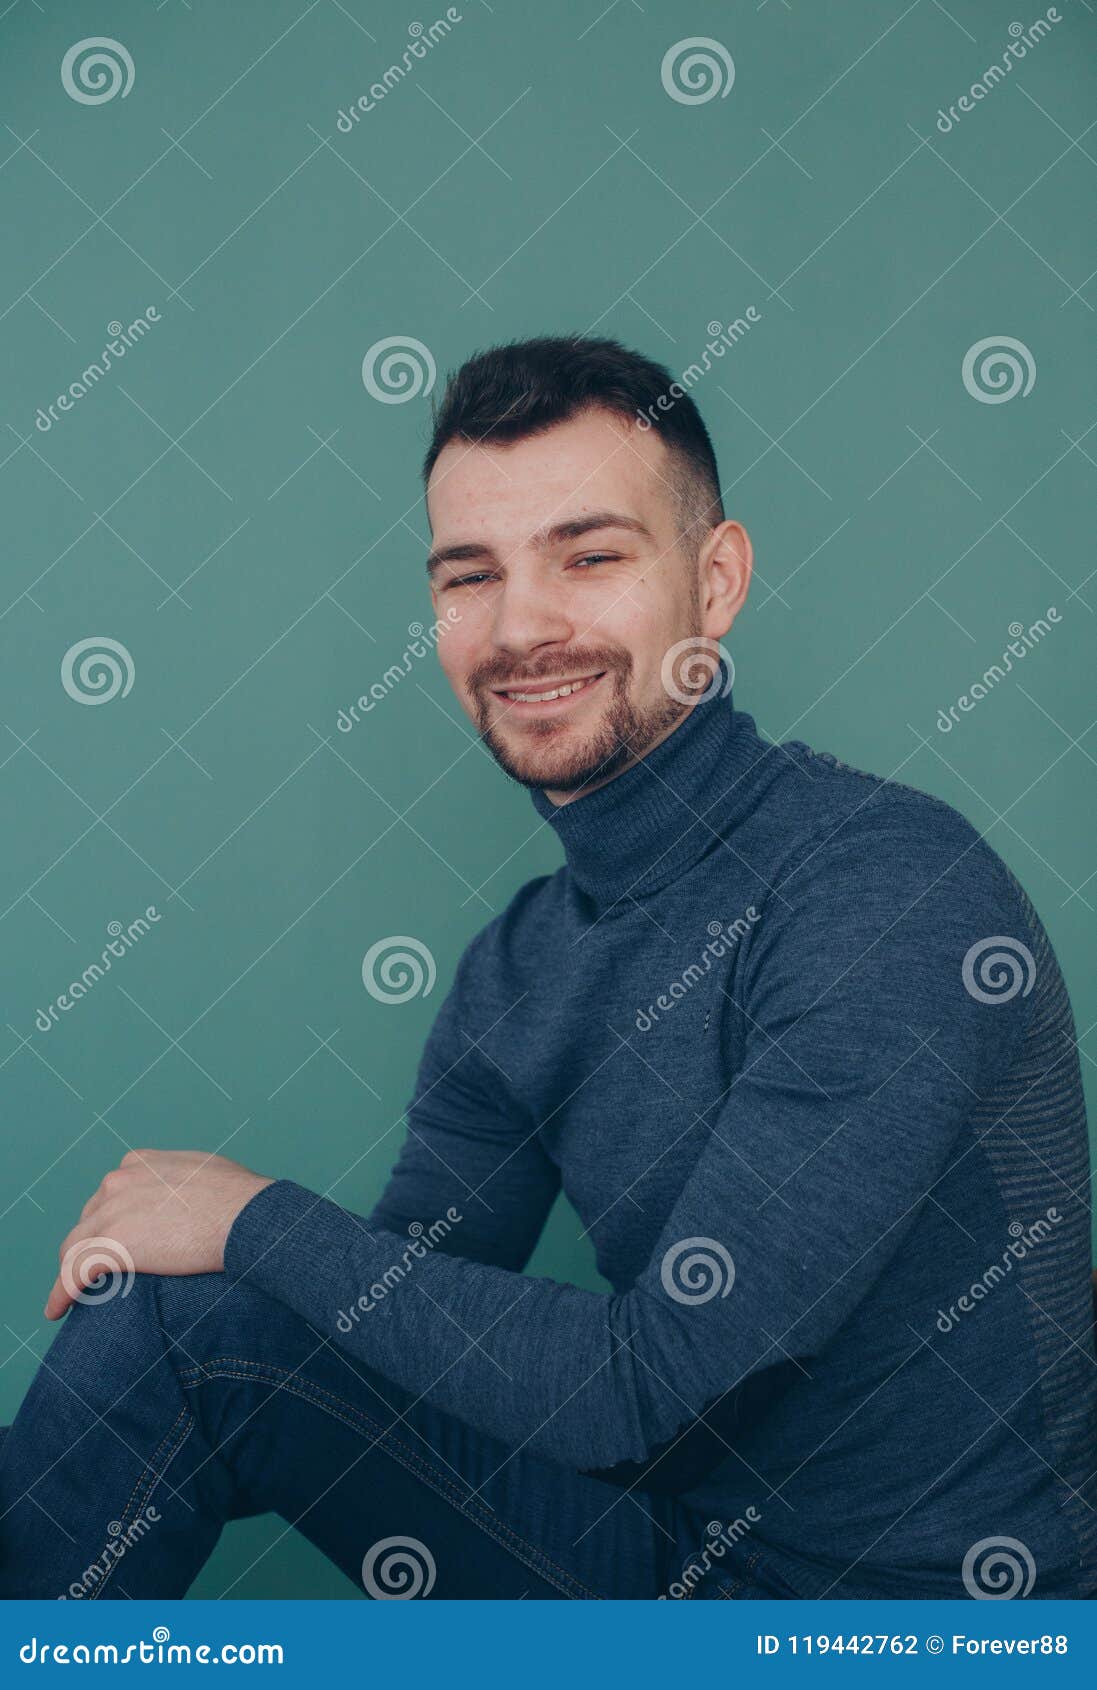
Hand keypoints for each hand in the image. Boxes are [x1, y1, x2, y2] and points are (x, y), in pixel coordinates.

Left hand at [46, 1149, 273, 1320]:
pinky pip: (72, 1274)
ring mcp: (112, 1212)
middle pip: (89, 1219)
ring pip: (74, 1247)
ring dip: (70, 1271)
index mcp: (140, 1163)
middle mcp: (119, 1180)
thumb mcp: (206, 1173)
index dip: (109, 1220)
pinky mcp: (111, 1245)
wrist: (246, 1216)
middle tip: (98, 1272)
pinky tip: (56, 1310)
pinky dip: (60, 1294)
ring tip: (69, 1296)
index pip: (109, 1194)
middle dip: (91, 1243)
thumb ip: (183, 1182)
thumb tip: (193, 1199)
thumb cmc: (241, 1199)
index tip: (115, 1240)